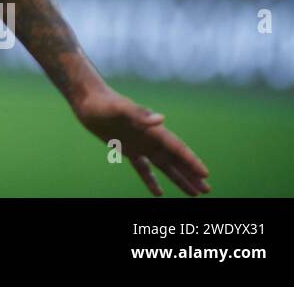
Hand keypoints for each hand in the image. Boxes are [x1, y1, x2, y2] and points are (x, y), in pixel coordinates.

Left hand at [74, 87, 210, 195]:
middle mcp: (149, 138)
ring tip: (194, 193)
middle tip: (207, 190)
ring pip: (164, 166)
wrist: (87, 99)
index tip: (205, 175)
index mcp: (152, 130)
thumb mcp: (120, 108)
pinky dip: (151, 180)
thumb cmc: (103, 102)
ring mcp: (139, 144)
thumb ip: (139, 114)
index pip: (177, 148)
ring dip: (179, 179)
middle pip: (175, 160)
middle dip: (191, 175)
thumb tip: (161, 119)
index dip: (191, 161)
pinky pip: (143, 168)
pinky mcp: (126, 148)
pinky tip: (159, 193)